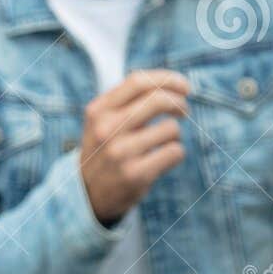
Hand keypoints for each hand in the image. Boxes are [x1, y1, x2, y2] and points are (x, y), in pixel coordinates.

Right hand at [80, 68, 188, 223]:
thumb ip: (126, 100)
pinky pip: (174, 152)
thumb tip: (169, 83)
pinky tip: (164, 158)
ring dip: (175, 134)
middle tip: (184, 110)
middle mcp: (106, 129)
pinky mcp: (135, 175)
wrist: (88, 194)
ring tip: (164, 142)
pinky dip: (176, 153)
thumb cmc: (105, 149)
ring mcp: (120, 153)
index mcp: (98, 110)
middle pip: (158, 100)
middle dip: (179, 102)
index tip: (184, 86)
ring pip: (170, 128)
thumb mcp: (102, 121)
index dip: (167, 79)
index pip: (139, 81)